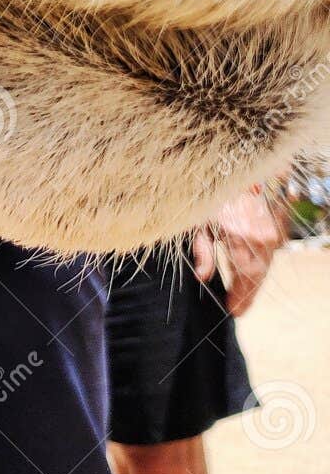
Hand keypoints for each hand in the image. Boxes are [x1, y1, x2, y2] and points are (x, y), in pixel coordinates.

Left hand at [191, 188, 288, 316]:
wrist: (233, 162)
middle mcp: (263, 237)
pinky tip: (250, 272)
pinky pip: (268, 249)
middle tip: (237, 308)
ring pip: (265, 262)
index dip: (241, 298)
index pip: (246, 280)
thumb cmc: (208, 190)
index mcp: (243, 240)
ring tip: (241, 296)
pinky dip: (259, 262)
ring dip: (253, 279)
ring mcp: (273, 228)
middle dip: (247, 293)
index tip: (233, 312)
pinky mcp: (276, 221)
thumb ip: (202, 251)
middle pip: (258, 275)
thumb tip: (203, 278)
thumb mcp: (197, 220)